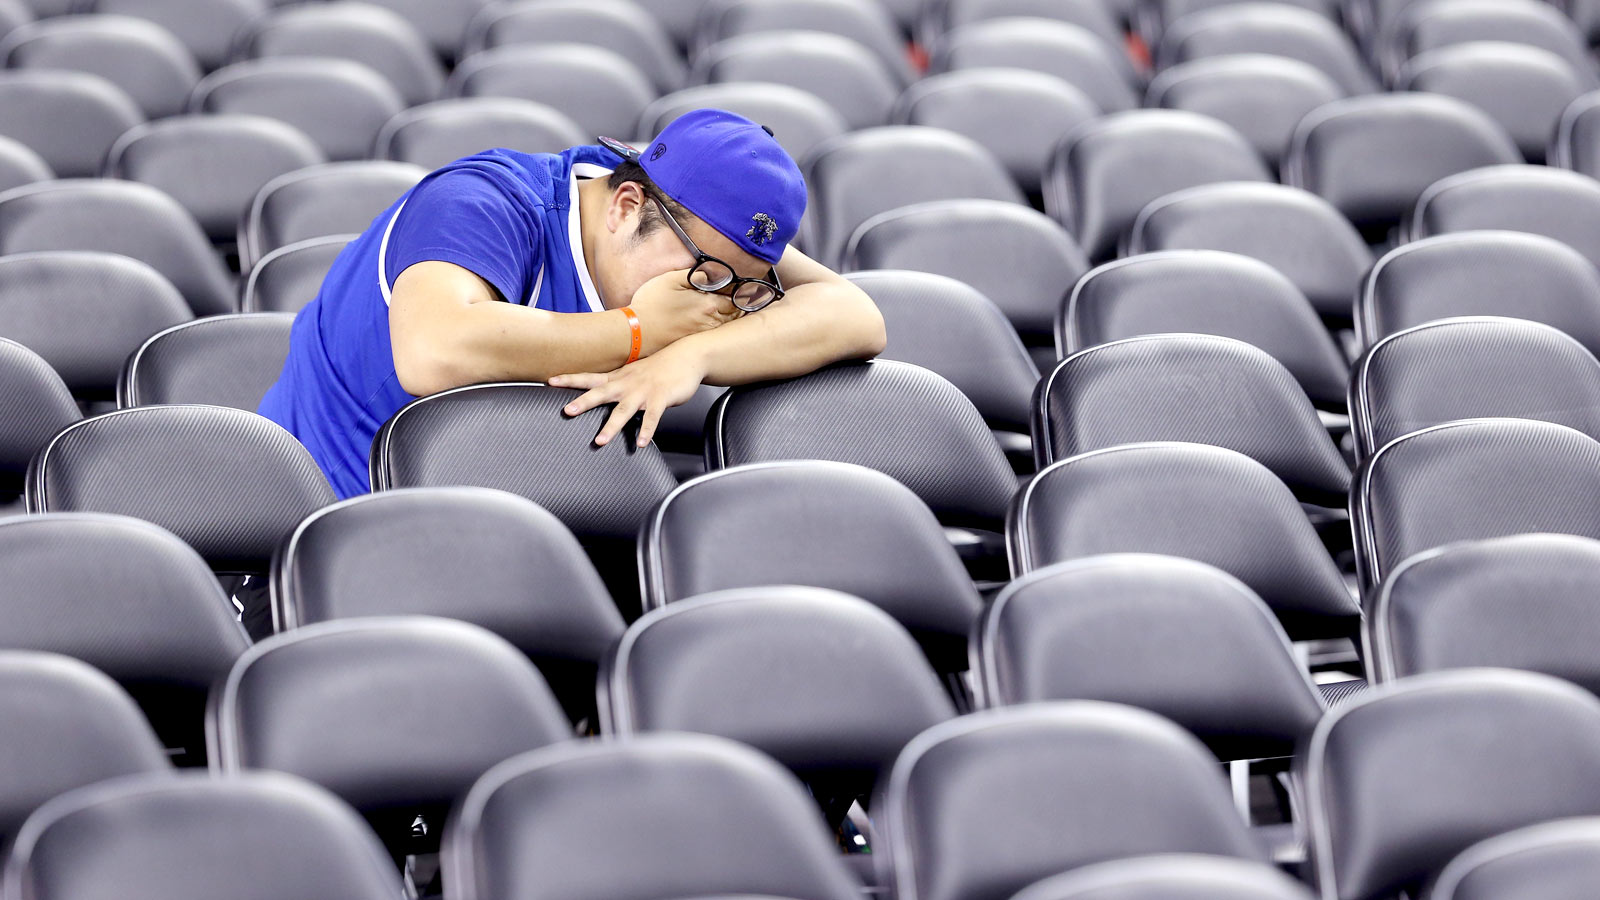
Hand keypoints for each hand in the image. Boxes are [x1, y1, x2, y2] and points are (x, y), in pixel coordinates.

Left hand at [549, 344, 708, 447]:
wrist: (686, 356)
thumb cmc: (658, 367)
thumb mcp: (632, 373)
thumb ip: (616, 383)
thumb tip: (599, 392)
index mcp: (618, 378)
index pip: (590, 378)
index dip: (570, 379)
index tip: (550, 381)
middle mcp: (627, 383)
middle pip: (601, 393)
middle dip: (583, 402)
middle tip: (567, 411)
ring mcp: (644, 391)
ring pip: (624, 410)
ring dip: (612, 426)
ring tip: (600, 441)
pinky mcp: (661, 398)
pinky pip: (652, 417)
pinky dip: (646, 430)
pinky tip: (640, 443)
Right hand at [627, 269, 740, 354]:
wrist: (636, 333)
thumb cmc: (650, 305)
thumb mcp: (669, 280)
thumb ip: (693, 275)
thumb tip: (711, 274)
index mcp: (707, 304)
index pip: (735, 297)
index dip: (744, 291)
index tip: (750, 288)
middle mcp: (710, 321)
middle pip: (736, 314)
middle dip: (743, 305)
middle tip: (750, 299)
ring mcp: (703, 334)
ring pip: (728, 326)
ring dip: (735, 318)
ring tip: (740, 311)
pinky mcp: (695, 342)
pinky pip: (716, 335)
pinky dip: (724, 329)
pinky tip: (723, 325)